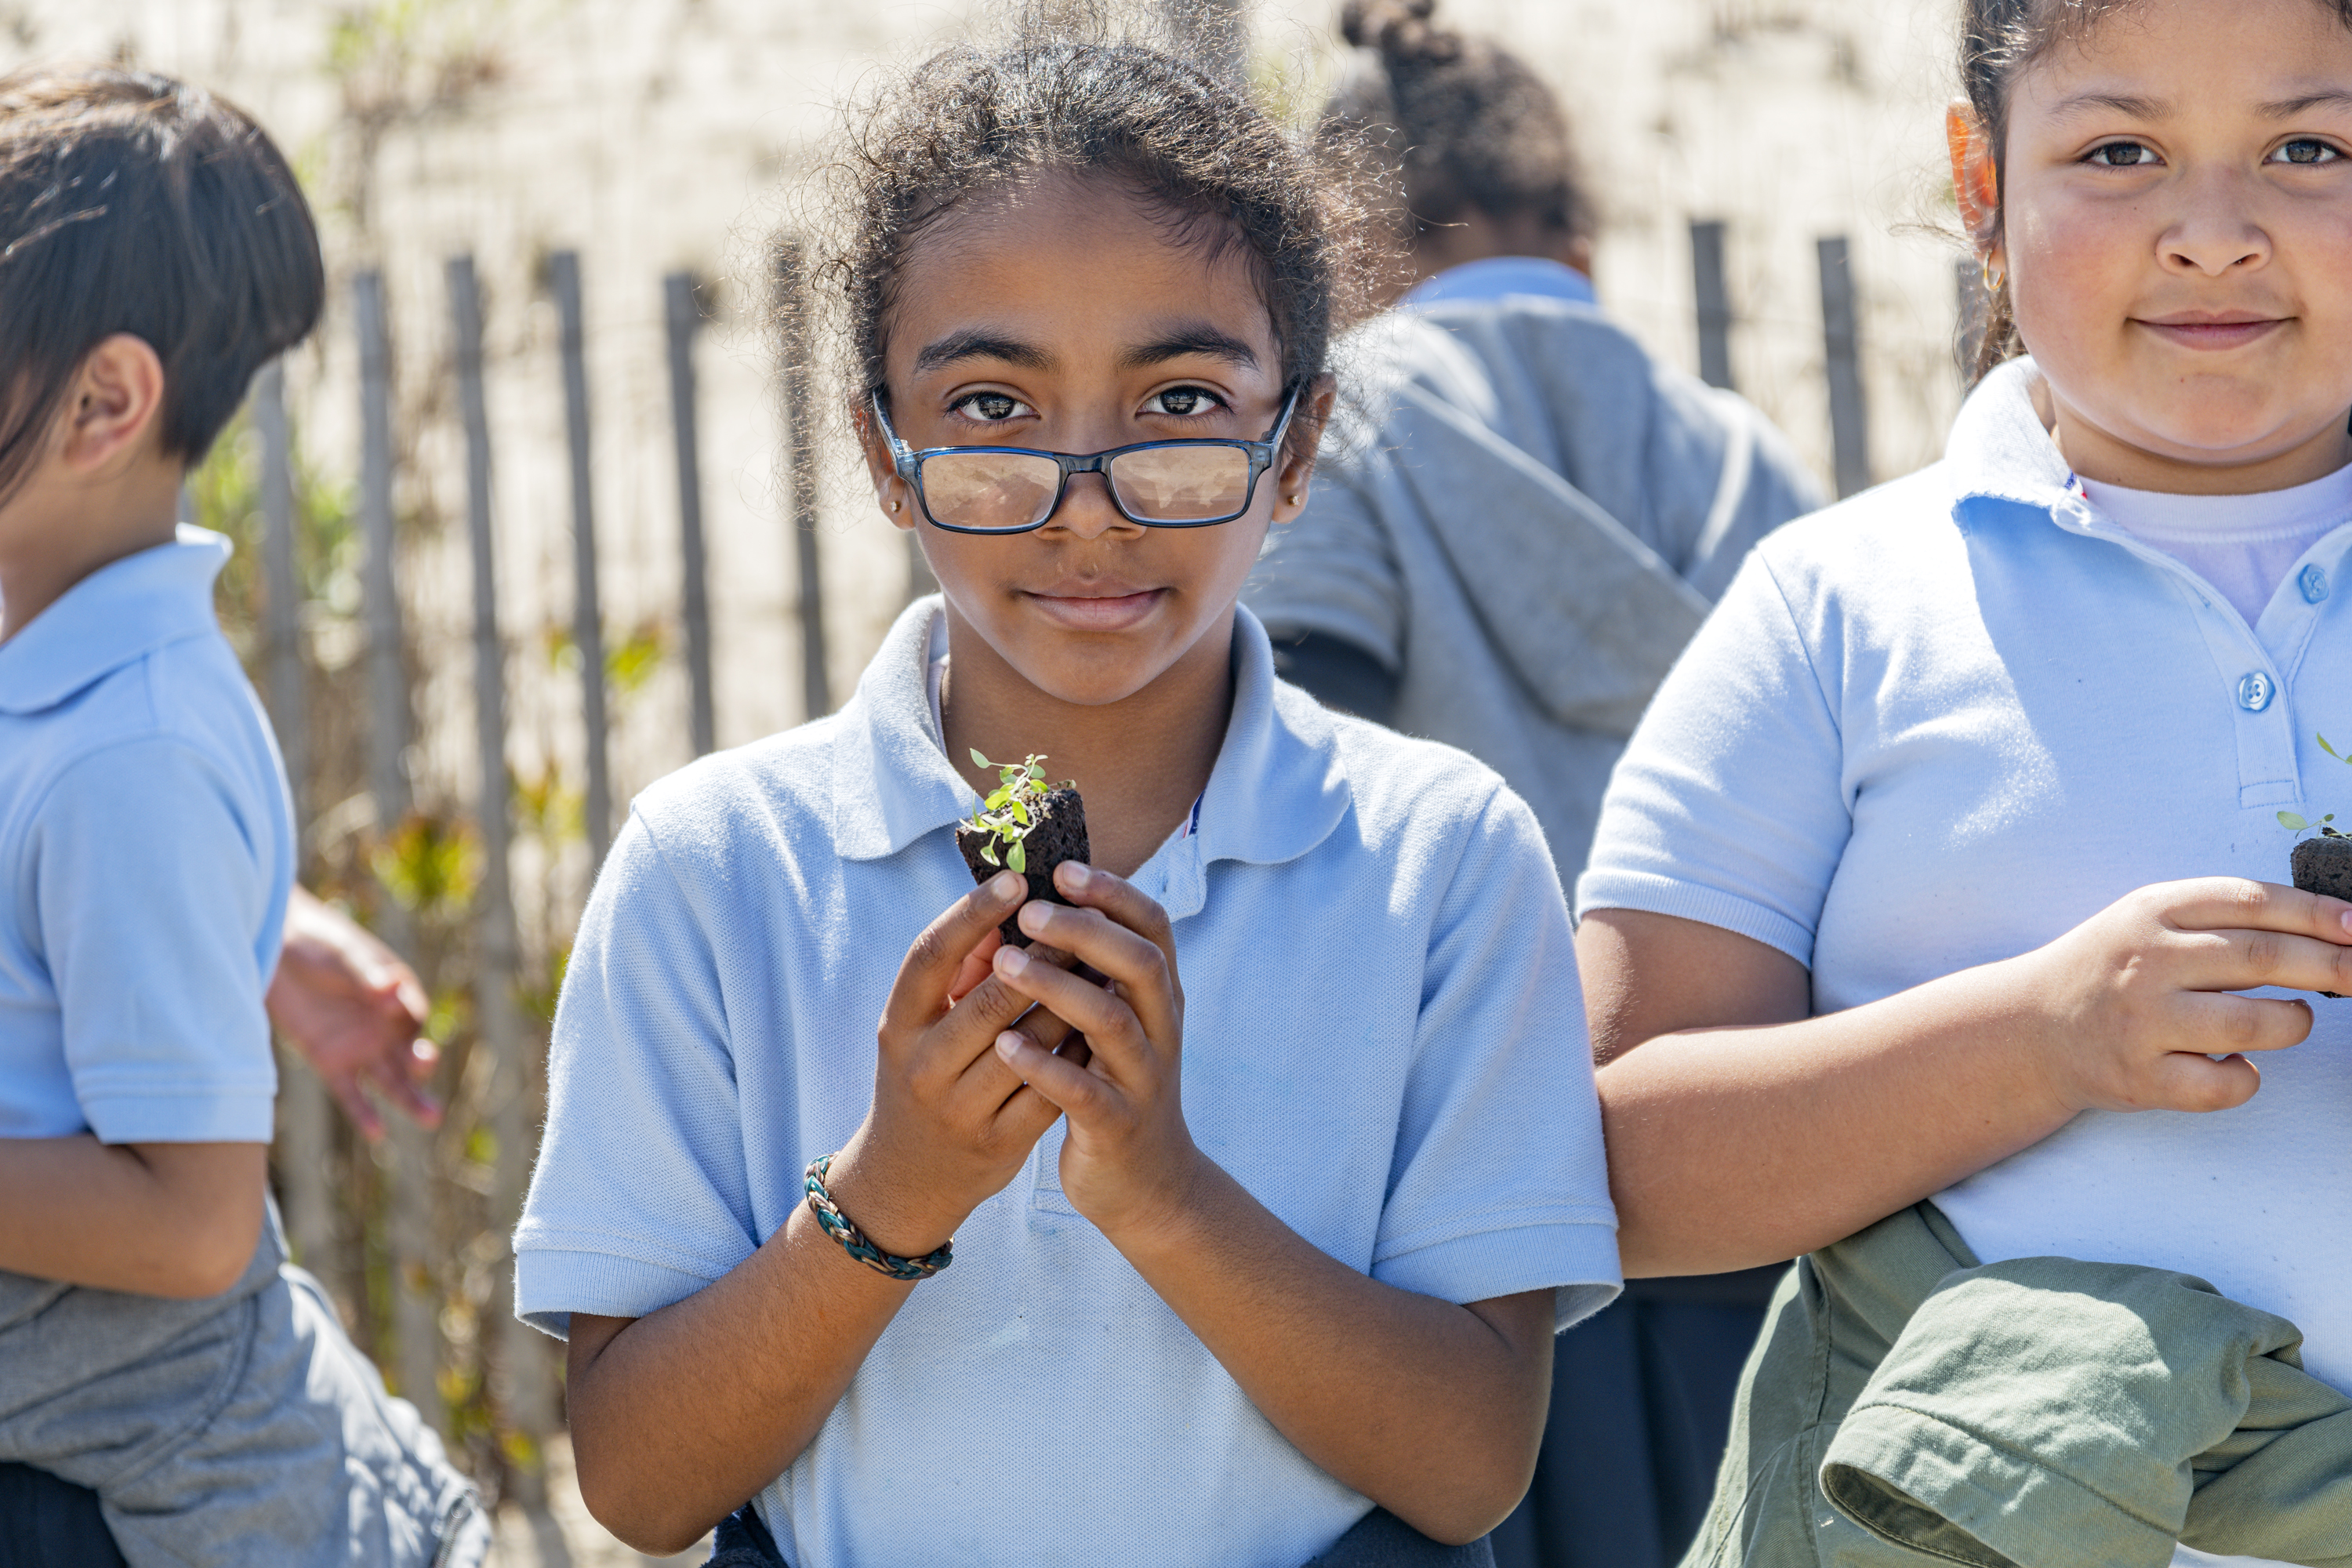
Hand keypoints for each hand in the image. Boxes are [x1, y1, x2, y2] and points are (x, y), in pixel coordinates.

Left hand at [267, 886, 440, 1138]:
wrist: (273, 950)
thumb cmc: (316, 943)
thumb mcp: (342, 954)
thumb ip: (366, 974)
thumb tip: (391, 991)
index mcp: (398, 993)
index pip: (413, 1012)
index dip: (405, 1013)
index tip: (386, 1002)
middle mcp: (386, 1025)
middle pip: (411, 1052)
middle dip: (422, 1062)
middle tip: (425, 1062)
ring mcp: (361, 1046)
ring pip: (392, 1080)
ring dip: (411, 1098)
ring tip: (432, 1118)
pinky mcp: (331, 1062)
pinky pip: (352, 1093)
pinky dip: (364, 1113)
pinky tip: (378, 1134)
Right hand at [824, 871, 1075, 1258]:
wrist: (909, 1179)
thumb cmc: (925, 1076)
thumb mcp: (923, 1026)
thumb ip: (961, 972)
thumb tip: (1008, 912)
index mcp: (898, 1025)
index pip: (931, 956)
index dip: (972, 914)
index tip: (1016, 879)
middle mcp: (923, 1066)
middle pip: (994, 997)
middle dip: (1046, 954)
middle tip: (1085, 917)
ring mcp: (961, 1109)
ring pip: (1033, 1040)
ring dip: (1075, 998)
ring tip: (1106, 959)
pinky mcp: (1000, 1143)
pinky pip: (1053, 1087)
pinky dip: (1080, 1050)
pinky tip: (1105, 1021)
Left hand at [988, 862, 1199, 1240]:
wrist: (1146, 1185)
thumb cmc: (1114, 1086)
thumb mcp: (1115, 1022)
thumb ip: (1096, 972)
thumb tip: (1049, 902)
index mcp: (1159, 999)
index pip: (1153, 928)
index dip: (1114, 894)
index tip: (1064, 869)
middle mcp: (1161, 1031)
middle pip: (1140, 964)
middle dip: (1085, 931)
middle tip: (1030, 911)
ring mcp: (1143, 1080)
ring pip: (1110, 1022)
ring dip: (1057, 987)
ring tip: (1004, 965)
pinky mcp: (1117, 1126)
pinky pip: (1083, 1092)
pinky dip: (1045, 1065)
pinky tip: (1006, 1045)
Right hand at [2018, 878, 2351, 1115]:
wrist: (2031, 1028)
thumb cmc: (2110, 971)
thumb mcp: (2148, 921)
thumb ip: (2220, 919)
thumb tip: (2328, 930)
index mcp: (2151, 912)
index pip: (2251, 902)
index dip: (2318, 913)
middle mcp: (2146, 962)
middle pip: (2264, 959)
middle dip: (2333, 966)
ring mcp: (2142, 1022)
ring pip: (2254, 1025)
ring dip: (2292, 1023)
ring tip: (2290, 1019)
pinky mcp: (2141, 1078)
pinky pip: (2224, 1086)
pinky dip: (2246, 1079)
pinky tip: (2235, 1067)